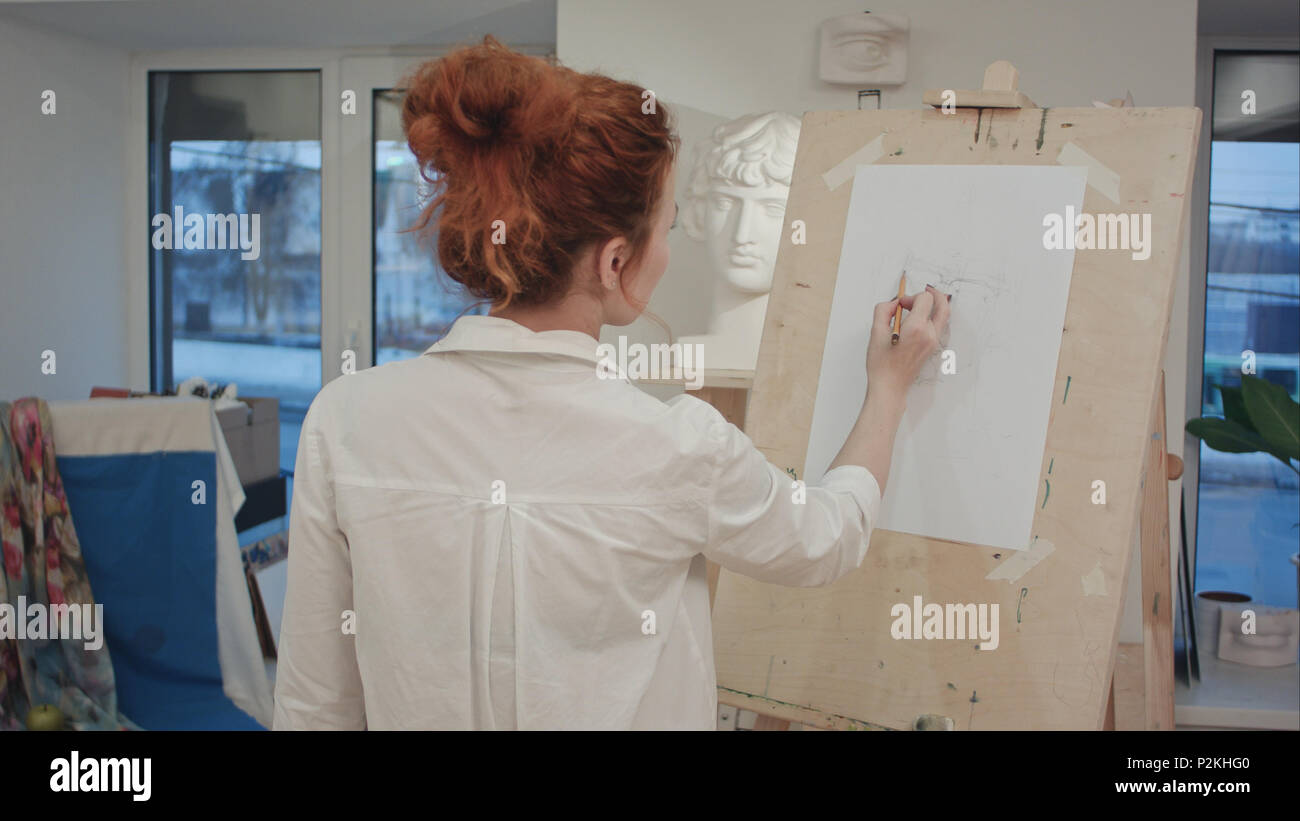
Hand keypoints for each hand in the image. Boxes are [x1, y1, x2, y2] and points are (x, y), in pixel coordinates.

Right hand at [865, 284, 950, 400]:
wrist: (890, 387)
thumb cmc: (882, 364)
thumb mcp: (876, 332)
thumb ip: (883, 310)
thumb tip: (893, 303)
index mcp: (916, 328)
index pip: (925, 299)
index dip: (911, 296)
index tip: (900, 304)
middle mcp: (929, 334)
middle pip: (942, 305)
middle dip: (932, 295)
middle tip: (920, 295)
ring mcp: (933, 342)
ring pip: (943, 315)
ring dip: (933, 307)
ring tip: (917, 307)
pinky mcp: (933, 348)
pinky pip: (939, 326)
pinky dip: (932, 318)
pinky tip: (918, 320)